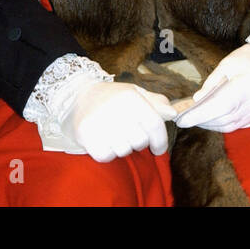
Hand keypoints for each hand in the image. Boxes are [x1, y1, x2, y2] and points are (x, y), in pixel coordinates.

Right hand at [62, 82, 176, 162]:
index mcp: (130, 96)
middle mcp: (115, 108)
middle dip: (139, 143)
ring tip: (116, 136)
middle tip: (130, 135)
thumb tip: (172, 113)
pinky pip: (106, 156)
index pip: (154, 124)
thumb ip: (156, 102)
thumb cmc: (112, 97)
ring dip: (123, 148)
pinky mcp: (85, 134)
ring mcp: (99, 122)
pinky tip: (105, 142)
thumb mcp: (135, 93)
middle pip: (140, 141)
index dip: (161, 140)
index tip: (158, 149)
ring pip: (124, 151)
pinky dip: (108, 153)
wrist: (77, 96)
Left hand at [176, 41, 249, 131]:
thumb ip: (212, 82)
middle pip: (222, 119)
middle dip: (201, 120)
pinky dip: (223, 124)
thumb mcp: (228, 63)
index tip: (182, 120)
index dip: (199, 115)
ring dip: (210, 124)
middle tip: (183, 118)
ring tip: (195, 119)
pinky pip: (238, 125)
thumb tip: (197, 100)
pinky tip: (212, 118)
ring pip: (229, 126)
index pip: (219, 106)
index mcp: (247, 86)